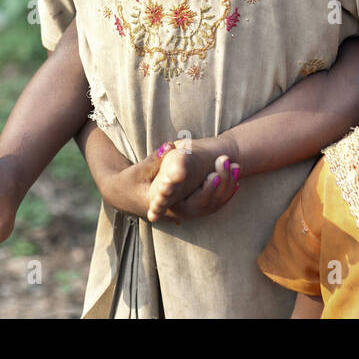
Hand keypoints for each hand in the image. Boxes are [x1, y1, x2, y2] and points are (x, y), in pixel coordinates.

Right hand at [101, 141, 238, 222]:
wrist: (122, 195)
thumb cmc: (129, 181)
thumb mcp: (138, 171)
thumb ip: (154, 160)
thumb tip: (169, 146)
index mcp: (166, 207)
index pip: (192, 203)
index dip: (208, 190)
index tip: (217, 175)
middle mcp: (178, 212)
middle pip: (207, 204)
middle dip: (222, 184)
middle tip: (227, 161)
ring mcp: (183, 211)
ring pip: (212, 205)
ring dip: (226, 187)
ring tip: (236, 165)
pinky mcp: (187, 205)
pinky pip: (211, 202)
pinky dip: (223, 190)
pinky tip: (234, 177)